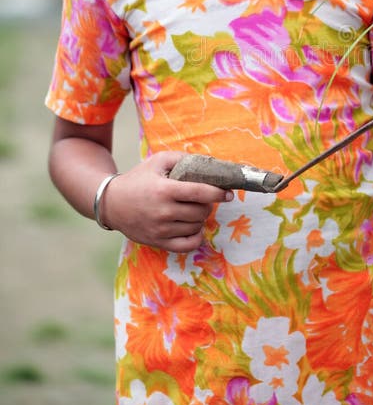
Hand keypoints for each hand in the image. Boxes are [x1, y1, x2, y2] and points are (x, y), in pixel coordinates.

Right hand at [101, 151, 232, 251]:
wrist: (112, 203)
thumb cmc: (138, 179)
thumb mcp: (158, 161)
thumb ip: (183, 158)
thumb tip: (209, 163)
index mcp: (165, 190)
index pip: (201, 193)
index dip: (219, 193)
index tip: (228, 193)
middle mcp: (163, 212)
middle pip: (201, 211)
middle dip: (208, 204)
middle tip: (204, 199)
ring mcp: (161, 230)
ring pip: (196, 227)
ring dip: (200, 218)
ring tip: (194, 210)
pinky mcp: (158, 242)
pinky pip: (188, 245)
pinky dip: (196, 237)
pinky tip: (193, 227)